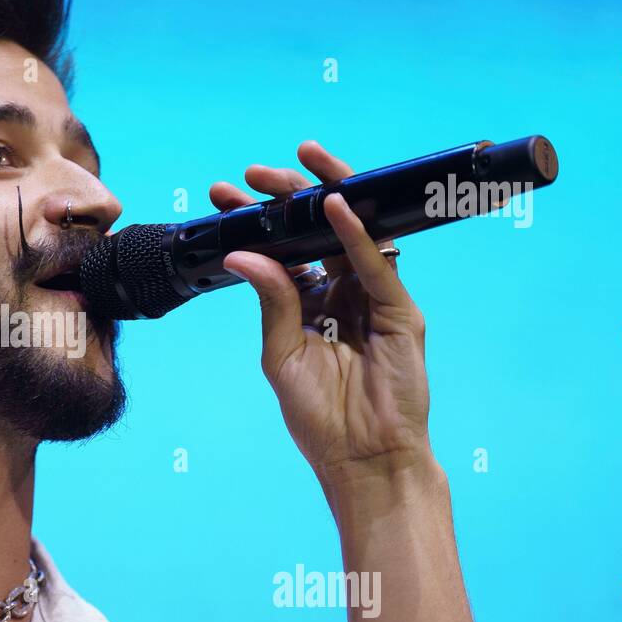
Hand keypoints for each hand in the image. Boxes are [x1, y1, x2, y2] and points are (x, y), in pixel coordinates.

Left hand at [215, 141, 431, 479]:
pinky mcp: (399, 309)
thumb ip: (272, 301)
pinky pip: (376, 263)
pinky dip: (355, 233)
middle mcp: (341, 292)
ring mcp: (372, 297)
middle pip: (315, 230)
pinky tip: (333, 207)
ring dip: (324, 194)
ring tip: (298, 164)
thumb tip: (240, 255)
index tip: (221, 196)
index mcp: (309, 302)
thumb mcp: (281, 354)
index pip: (282, 248)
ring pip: (351, 232)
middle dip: (287, 195)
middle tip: (254, 173)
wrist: (363, 458)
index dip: (255, 219)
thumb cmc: (321, 416)